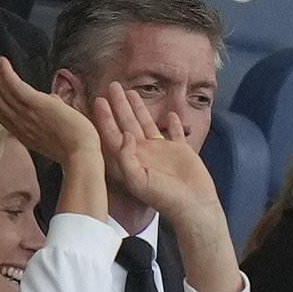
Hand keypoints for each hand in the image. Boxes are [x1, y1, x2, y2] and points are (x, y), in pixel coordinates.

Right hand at [0, 53, 99, 165]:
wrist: (81, 155)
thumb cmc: (74, 146)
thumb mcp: (56, 130)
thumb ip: (50, 114)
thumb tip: (52, 100)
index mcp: (22, 131)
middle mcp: (19, 123)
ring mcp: (26, 114)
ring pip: (3, 91)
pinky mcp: (37, 105)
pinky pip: (17, 88)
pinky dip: (7, 74)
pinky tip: (2, 62)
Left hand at [93, 82, 221, 222]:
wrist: (192, 205)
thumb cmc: (164, 197)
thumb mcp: (138, 179)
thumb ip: (127, 157)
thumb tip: (125, 134)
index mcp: (131, 158)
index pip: (113, 133)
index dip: (105, 117)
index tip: (99, 99)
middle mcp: (144, 152)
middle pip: (128, 123)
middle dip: (119, 105)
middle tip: (113, 86)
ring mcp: (162, 151)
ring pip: (148, 123)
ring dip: (140, 108)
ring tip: (133, 92)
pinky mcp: (181, 151)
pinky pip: (175, 133)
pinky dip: (173, 123)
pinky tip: (170, 113)